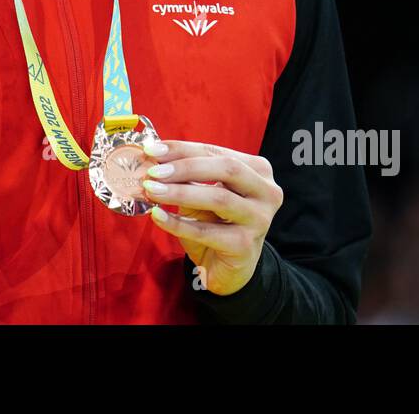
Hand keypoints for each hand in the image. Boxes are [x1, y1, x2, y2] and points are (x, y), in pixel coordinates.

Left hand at [140, 140, 283, 295]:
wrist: (229, 268)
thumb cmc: (216, 224)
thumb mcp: (202, 193)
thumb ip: (187, 175)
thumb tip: (154, 156)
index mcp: (257, 170)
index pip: (216, 152)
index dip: (183, 149)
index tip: (152, 149)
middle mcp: (266, 192)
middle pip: (227, 169)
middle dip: (186, 167)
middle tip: (154, 171)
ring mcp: (259, 219)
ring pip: (219, 199)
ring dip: (180, 193)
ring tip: (152, 191)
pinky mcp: (245, 245)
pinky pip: (206, 232)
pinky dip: (178, 223)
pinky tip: (157, 216)